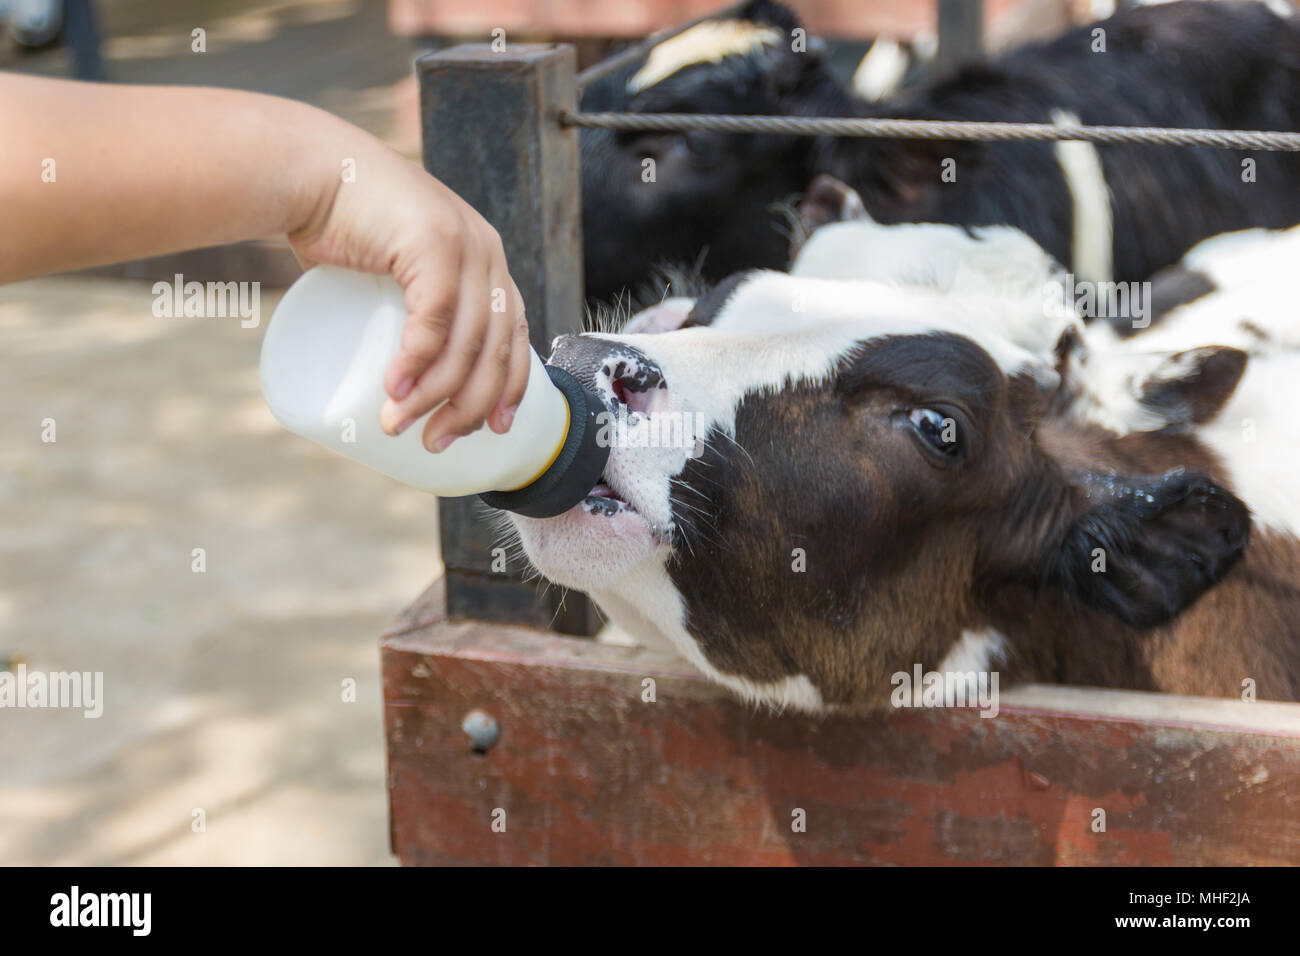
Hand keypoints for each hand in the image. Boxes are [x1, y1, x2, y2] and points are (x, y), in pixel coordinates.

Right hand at [288, 131, 529, 451]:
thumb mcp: (396, 271)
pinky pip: (434, 318)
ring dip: (434, 395)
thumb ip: (414, 306)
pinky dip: (416, 361)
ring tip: (399, 427)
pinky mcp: (431, 241)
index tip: (495, 430)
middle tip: (436, 443)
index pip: (515, 334)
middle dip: (470, 406)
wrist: (309, 171)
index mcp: (486, 262)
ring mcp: (463, 244)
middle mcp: (486, 251)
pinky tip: (396, 391)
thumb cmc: (343, 228)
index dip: (511, 387)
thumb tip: (407, 372)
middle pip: (496, 348)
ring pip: (466, 341)